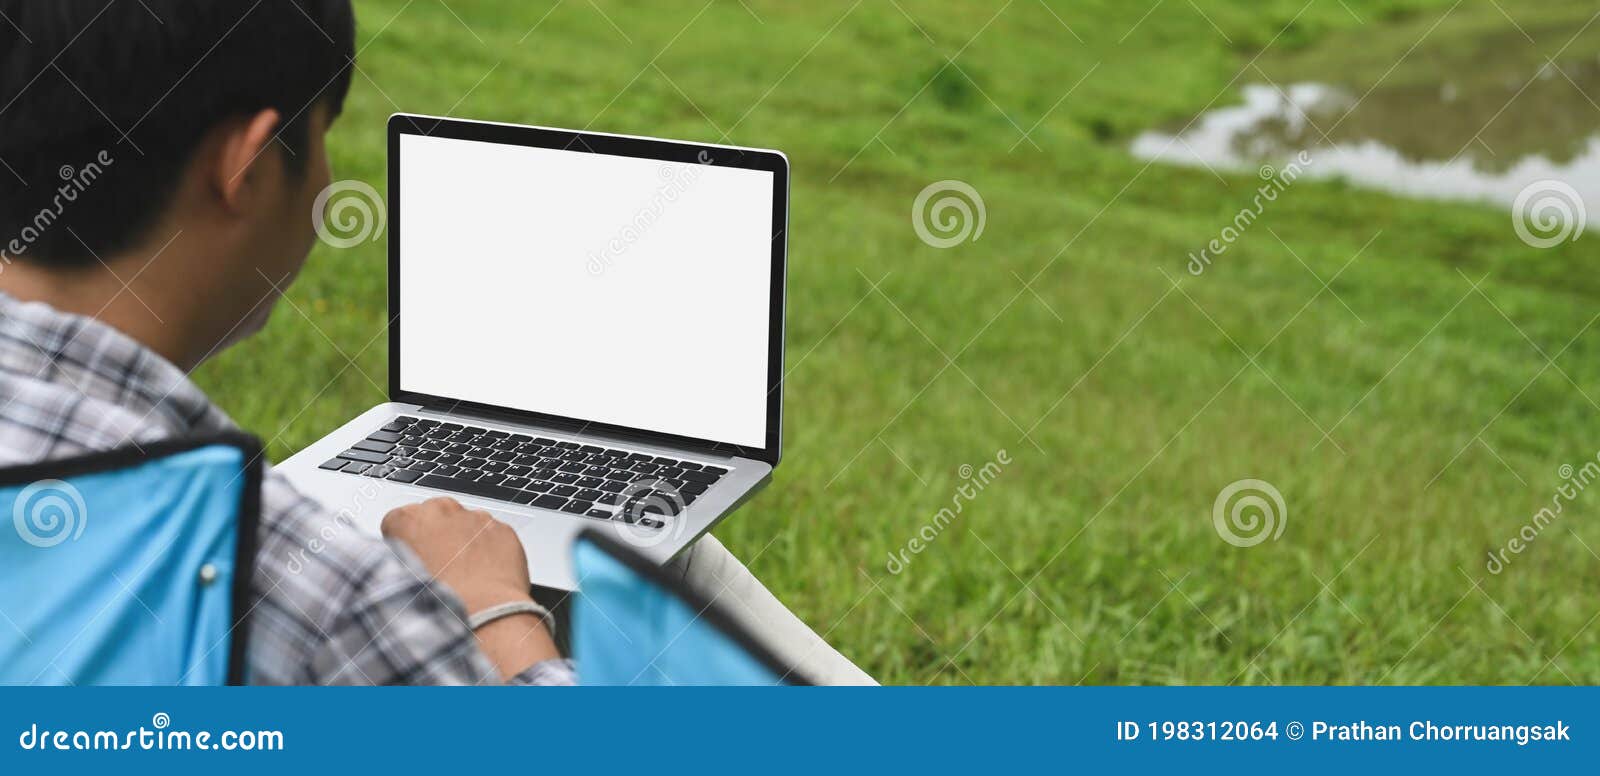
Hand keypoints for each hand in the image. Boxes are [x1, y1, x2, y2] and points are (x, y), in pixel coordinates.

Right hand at [382, 497, 558, 678]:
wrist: (485, 615)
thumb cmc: (439, 604)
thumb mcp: (397, 582)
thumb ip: (396, 561)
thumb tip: (402, 565)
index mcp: (408, 520)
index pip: (398, 521)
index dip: (404, 543)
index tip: (410, 558)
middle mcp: (443, 511)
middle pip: (435, 516)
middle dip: (436, 537)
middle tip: (439, 569)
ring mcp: (476, 518)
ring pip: (466, 525)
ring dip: (464, 543)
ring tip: (464, 576)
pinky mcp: (502, 530)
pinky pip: (492, 536)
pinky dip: (490, 550)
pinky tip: (485, 575)